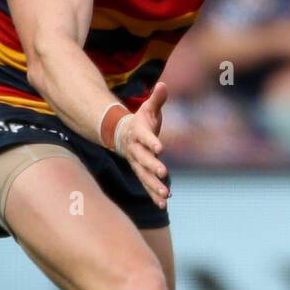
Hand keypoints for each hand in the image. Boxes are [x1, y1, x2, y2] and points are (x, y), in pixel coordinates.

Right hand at [114, 82, 169, 206]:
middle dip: (153, 167)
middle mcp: (136, 150)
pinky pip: (147, 185)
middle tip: (164, 174)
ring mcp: (137, 163)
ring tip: (166, 196)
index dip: (152, 142)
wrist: (122, 134)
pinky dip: (154, 195)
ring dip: (154, 186)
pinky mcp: (141, 172)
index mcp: (138, 133)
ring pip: (144, 176)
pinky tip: (163, 204)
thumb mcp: (148, 108)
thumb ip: (157, 99)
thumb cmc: (140, 121)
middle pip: (143, 160)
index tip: (160, 147)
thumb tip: (162, 85)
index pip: (145, 138)